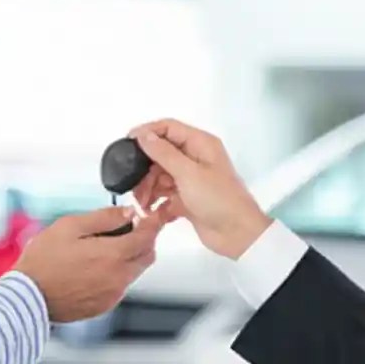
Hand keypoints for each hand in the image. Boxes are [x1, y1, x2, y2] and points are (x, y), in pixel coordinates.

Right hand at [14, 207, 162, 321]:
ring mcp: (113, 295)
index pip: (148, 237)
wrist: (27, 297)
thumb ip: (104, 217)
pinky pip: (120, 287)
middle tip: (129, 230)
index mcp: (113, 255)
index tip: (151, 217)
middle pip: (147, 256)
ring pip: (135, 272)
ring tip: (105, 249)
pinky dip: (117, 274)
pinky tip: (94, 268)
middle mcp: (119, 278)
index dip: (152, 223)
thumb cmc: (43, 261)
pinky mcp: (104, 306)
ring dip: (130, 258)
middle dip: (144, 240)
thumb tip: (128, 212)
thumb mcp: (70, 226)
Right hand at [128, 119, 271, 258]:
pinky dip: (158, 204)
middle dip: (145, 169)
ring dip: (149, 189)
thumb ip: (163, 153)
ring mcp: (191, 179)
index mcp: (200, 144)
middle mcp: (195, 158)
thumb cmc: (216, 199)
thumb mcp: (188, 173)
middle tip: (134, 185)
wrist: (238, 234)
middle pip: (161, 154)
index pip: (168, 128)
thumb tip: (143, 135)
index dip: (147, 133)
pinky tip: (153, 214)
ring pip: (160, 176)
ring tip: (143, 205)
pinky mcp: (188, 199)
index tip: (126, 144)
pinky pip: (166, 195)